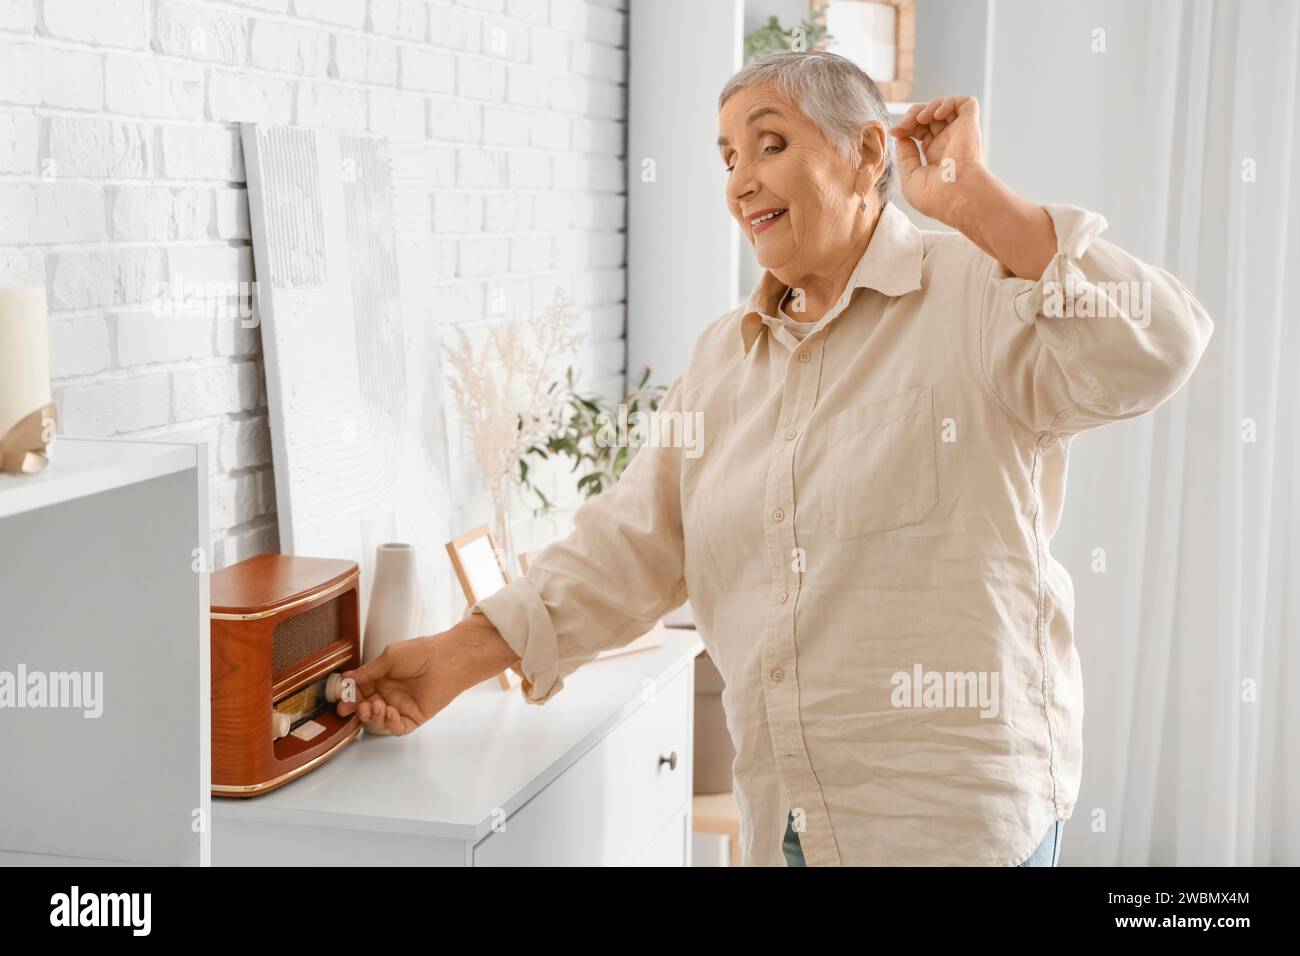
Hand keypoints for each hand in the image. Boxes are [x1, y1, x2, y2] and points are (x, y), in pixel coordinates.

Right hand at [336, 636, 461, 735]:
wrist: (447, 658)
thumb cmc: (421, 653)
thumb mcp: (389, 657)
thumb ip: (368, 671)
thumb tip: (347, 679)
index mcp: (380, 679)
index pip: (359, 692)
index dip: (350, 697)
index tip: (342, 699)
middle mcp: (389, 695)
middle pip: (366, 709)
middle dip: (359, 710)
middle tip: (359, 706)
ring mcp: (401, 707)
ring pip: (379, 721)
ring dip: (374, 717)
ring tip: (377, 706)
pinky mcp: (414, 717)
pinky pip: (398, 728)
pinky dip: (391, 724)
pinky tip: (391, 713)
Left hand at [889, 95, 984, 226]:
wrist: (957, 197)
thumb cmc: (936, 197)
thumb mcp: (910, 179)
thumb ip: (905, 157)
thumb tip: (902, 137)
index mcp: (936, 156)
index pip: (920, 132)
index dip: (906, 127)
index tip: (895, 131)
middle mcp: (949, 143)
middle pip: (929, 117)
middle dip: (912, 115)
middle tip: (904, 125)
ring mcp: (960, 134)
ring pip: (944, 107)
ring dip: (927, 107)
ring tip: (920, 118)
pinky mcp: (970, 125)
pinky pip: (966, 103)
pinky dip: (949, 102)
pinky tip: (937, 114)